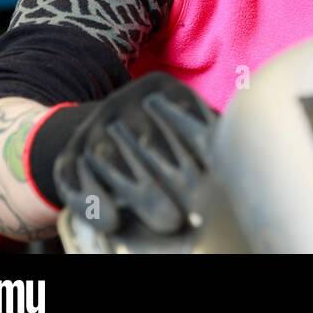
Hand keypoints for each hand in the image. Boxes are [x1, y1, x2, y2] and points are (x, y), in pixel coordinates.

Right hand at [54, 72, 217, 234]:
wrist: (104, 129)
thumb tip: (243, 155)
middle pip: (151, 142)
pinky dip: (93, 201)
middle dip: (177, 178)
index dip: (204, 149)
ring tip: (170, 223)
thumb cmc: (164, 131)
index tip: (223, 180)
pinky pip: (76, 177)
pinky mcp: (69, 154)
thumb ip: (211, 132)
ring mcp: (93, 127)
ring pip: (115, 160)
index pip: (186, 115)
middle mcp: (124, 102)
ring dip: (142, 194)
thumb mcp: (185, 119)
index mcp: (160, 89)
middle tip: (202, 211)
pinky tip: (114, 221)